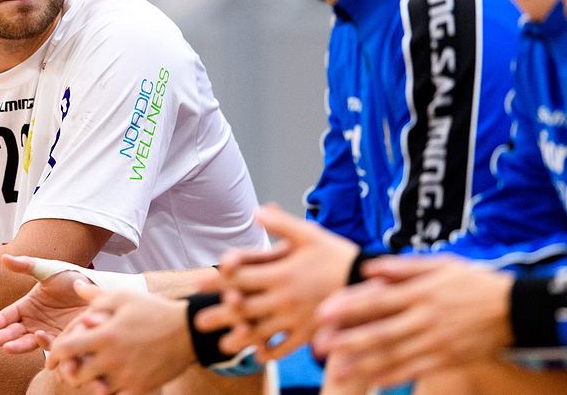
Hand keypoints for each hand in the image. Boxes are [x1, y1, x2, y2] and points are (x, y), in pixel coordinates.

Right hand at [0, 254, 91, 352]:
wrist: (97, 288)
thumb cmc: (71, 277)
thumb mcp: (48, 270)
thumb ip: (26, 266)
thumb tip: (3, 257)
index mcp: (26, 307)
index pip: (4, 318)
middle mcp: (34, 322)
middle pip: (11, 333)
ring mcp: (47, 332)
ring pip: (27, 342)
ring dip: (16, 346)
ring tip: (6, 348)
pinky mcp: (62, 339)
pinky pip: (50, 345)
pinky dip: (44, 343)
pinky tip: (38, 337)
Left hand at [46, 281, 194, 393]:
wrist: (188, 332)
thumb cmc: (154, 310)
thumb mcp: (124, 296)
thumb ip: (96, 295)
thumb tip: (75, 285)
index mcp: (105, 335)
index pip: (66, 350)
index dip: (53, 355)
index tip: (52, 359)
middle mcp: (112, 359)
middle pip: (76, 374)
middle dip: (72, 371)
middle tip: (74, 367)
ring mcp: (127, 376)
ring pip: (95, 389)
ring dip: (91, 381)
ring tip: (95, 372)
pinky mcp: (140, 388)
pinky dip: (111, 389)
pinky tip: (114, 379)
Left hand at [195, 205, 356, 360]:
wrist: (368, 282)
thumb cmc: (337, 254)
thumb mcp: (310, 234)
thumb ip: (281, 224)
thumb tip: (257, 211)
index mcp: (281, 273)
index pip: (240, 277)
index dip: (218, 280)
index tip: (199, 285)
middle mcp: (284, 298)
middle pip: (244, 307)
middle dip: (219, 314)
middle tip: (197, 321)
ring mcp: (295, 318)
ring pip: (261, 331)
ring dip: (240, 338)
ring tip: (223, 344)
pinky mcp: (309, 332)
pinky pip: (287, 347)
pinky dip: (272, 352)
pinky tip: (260, 355)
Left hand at [312, 255, 512, 385]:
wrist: (514, 308)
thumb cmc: (472, 282)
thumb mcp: (439, 265)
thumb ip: (402, 268)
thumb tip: (367, 269)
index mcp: (421, 291)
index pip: (378, 300)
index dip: (349, 307)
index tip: (323, 312)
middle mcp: (426, 317)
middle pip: (381, 331)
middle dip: (348, 340)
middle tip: (320, 347)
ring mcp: (437, 341)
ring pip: (395, 355)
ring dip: (364, 364)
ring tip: (338, 372)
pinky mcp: (448, 358)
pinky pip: (417, 369)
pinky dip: (395, 376)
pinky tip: (375, 381)